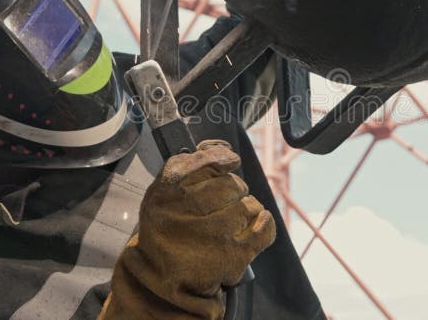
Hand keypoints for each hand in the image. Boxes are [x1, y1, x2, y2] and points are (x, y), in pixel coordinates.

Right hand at [100, 140, 275, 319]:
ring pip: (250, 204)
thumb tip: (223, 148)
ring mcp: (214, 233)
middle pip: (233, 184)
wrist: (162, 279)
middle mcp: (188, 210)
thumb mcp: (164, 191)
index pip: (210, 160)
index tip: (229, 161)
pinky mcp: (234, 254)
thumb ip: (191, 163)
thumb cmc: (169, 228)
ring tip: (228, 223)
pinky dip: (263, 223)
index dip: (223, 158)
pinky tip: (252, 226)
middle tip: (219, 206)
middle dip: (232, 191)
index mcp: (168, 190)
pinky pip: (264, 225)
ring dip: (245, 210)